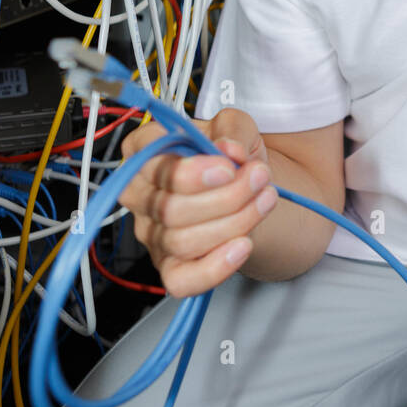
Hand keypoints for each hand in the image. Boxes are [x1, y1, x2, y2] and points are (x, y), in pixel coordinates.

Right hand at [118, 109, 277, 297]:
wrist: (248, 189)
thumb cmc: (230, 157)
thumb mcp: (236, 127)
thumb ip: (232, 129)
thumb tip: (229, 149)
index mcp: (144, 150)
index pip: (145, 162)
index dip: (187, 171)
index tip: (228, 167)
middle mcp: (141, 194)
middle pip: (169, 208)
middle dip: (225, 197)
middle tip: (259, 179)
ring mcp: (152, 233)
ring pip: (182, 241)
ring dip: (235, 222)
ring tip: (265, 200)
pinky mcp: (169, 266)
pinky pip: (181, 280)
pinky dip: (215, 267)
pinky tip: (243, 246)